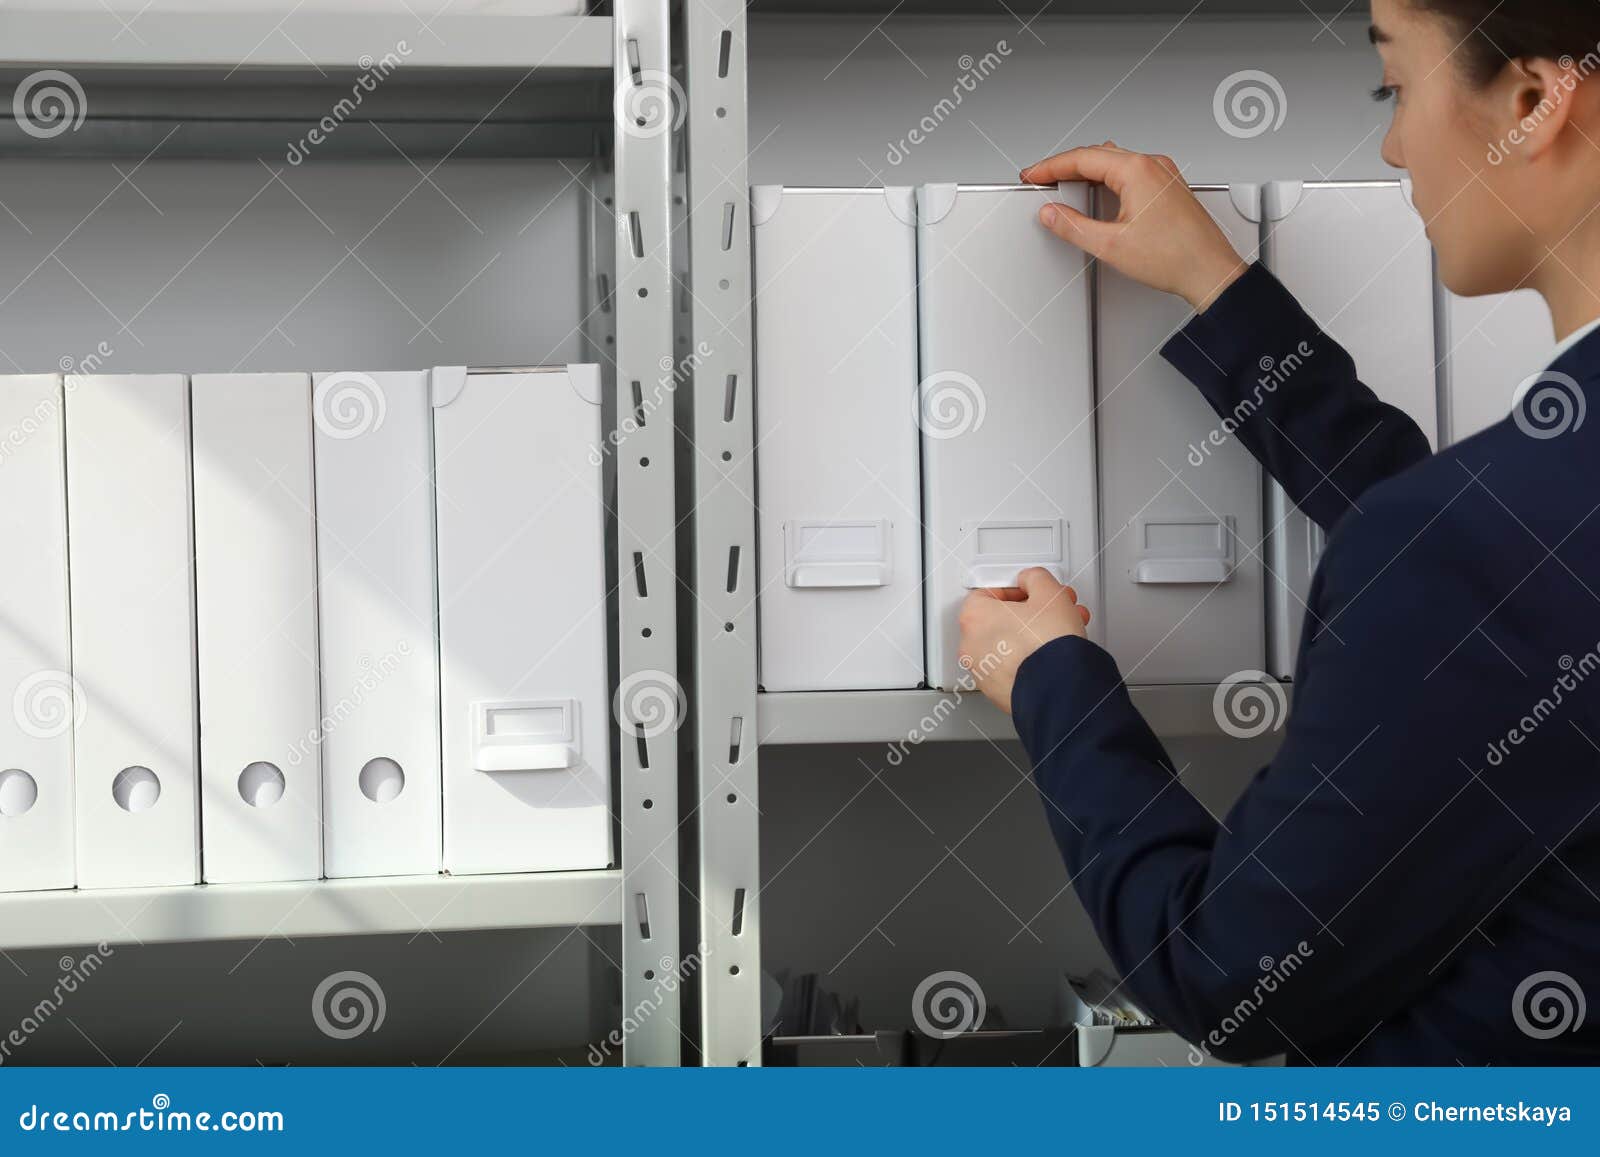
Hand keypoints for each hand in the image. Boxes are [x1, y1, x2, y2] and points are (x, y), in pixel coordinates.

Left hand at [957, 568, 1091, 714]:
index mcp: (974, 617)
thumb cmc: (1048, 645)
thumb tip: (1031, 580)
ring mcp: (983, 672)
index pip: (988, 593)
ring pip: (1008, 645)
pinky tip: (1053, 655)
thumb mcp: (1050, 593)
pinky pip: (1012, 668)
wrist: (1060, 688)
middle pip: (1000, 619)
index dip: (1017, 590)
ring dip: (1034, 635)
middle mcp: (971, 646)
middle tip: (1054, 611)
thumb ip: (1035, 579)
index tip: (1033, 593)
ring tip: (1062, 634)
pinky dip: (1029, 659)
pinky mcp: (998, 692)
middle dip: (1031, 613)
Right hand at [1022, 143, 1247, 311]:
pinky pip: (1131, 172)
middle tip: (1042, 179)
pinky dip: (1108, 178)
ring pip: (1115, 161)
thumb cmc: (1176, 257)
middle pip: (1097, 155)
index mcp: (1137, 170)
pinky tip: (1098, 193)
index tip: (1033, 175)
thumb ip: (1073, 226)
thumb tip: (1052, 214)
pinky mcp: (1169, 187)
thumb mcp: (1110, 245)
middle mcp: (1153, 165)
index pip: (1082, 158)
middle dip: (1065, 166)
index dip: (1050, 166)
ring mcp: (1163, 174)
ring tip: (1064, 185)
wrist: (1210, 272)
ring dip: (1087, 171)